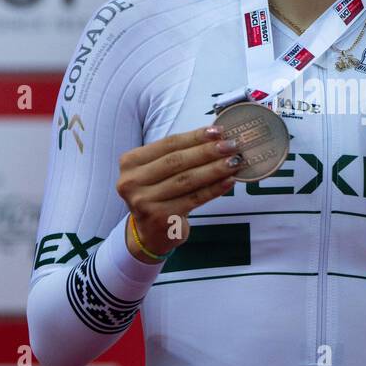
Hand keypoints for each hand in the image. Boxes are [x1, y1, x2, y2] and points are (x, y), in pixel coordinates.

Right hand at [116, 125, 242, 262]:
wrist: (149, 234)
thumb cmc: (159, 195)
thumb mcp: (159, 172)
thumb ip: (179, 155)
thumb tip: (216, 137)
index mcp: (130, 162)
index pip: (168, 144)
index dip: (195, 136)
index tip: (218, 131)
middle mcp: (131, 181)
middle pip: (176, 161)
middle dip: (207, 151)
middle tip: (232, 145)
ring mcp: (144, 201)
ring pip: (186, 180)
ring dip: (214, 169)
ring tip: (235, 161)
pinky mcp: (160, 218)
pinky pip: (194, 199)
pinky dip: (214, 189)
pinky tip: (229, 181)